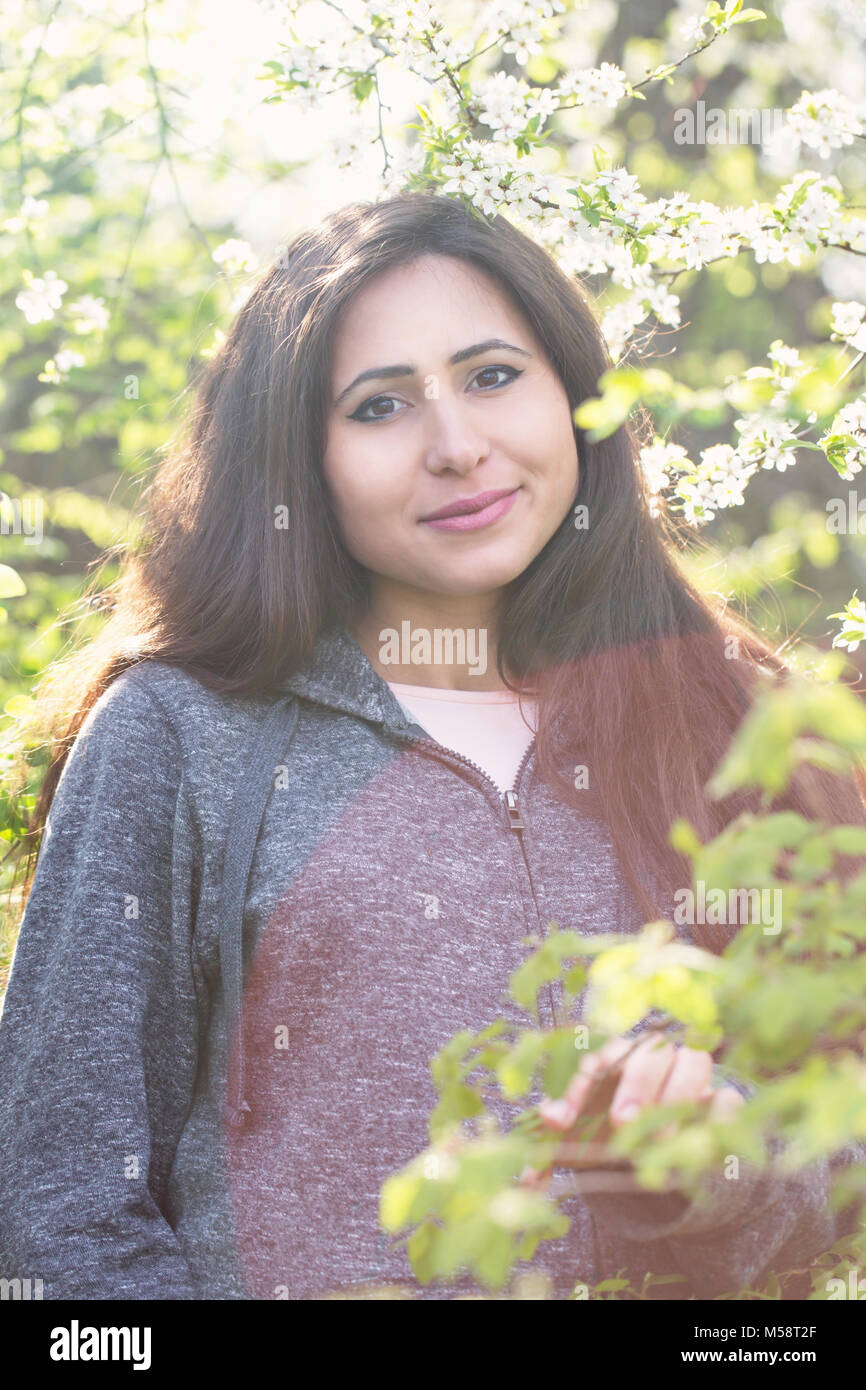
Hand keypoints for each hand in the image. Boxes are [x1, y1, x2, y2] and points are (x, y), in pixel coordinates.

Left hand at [522, 1033, 744, 1187]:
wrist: (655, 1145)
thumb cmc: (605, 1133)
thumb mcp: (577, 1142)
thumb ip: (551, 1156)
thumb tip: (525, 1182)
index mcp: (609, 1056)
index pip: (589, 1057)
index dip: (573, 1087)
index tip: (558, 1121)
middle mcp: (652, 1055)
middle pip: (648, 1050)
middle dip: (635, 1084)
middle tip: (621, 1122)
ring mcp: (691, 1073)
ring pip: (693, 1061)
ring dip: (675, 1095)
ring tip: (658, 1138)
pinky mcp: (721, 1100)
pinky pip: (728, 1097)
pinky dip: (721, 1110)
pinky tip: (706, 1129)